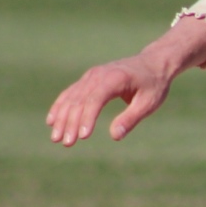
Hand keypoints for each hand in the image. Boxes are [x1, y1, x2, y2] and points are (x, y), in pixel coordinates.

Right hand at [46, 57, 169, 146]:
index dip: (88, 118)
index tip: (83, 136)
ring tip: (56, 139)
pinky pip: (70, 93)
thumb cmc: (154, 85)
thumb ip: (131, 118)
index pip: (96, 99)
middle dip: (71, 123)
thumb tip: (115, 136)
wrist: (153, 63)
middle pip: (80, 100)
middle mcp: (99, 74)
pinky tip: (52, 121)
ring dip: (62, 118)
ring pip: (71, 98)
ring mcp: (91, 76)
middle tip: (67, 143)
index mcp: (115, 78)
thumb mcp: (149, 103)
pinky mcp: (88, 79)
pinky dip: (60, 106)